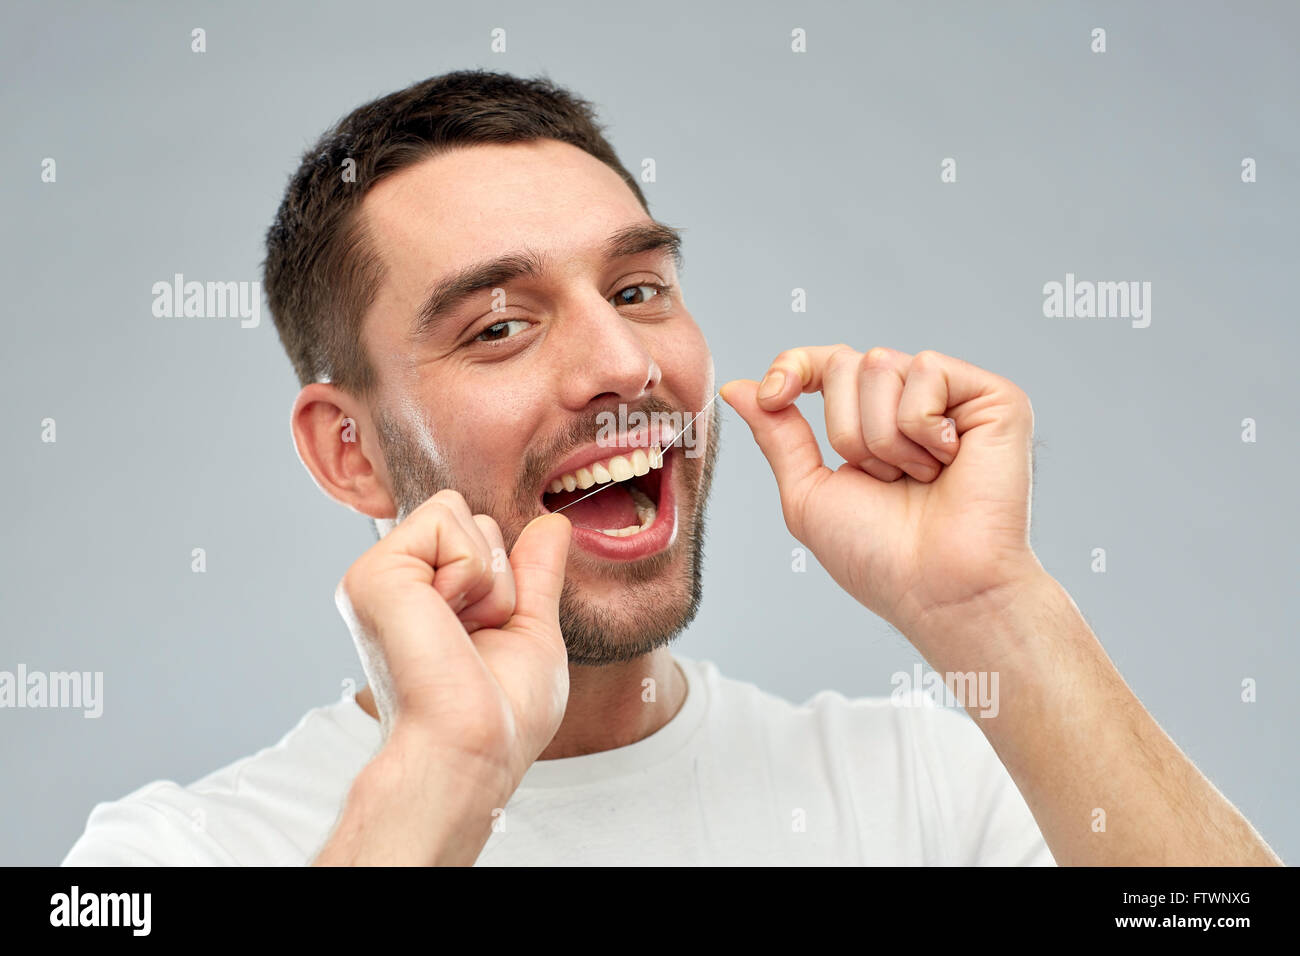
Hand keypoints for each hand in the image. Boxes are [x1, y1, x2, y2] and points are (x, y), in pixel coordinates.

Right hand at [335, 490, 571, 791]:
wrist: (473, 751)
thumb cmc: (503, 715)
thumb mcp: (531, 628)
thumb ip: (536, 573)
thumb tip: (553, 522)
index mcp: (422, 595)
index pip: (476, 533)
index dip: (505, 579)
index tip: (489, 636)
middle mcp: (394, 583)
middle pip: (466, 513)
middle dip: (496, 571)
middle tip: (476, 634)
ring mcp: (378, 576)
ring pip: (454, 509)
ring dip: (485, 575)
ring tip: (462, 632)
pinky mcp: (373, 574)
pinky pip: (443, 517)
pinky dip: (469, 569)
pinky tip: (448, 621)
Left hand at [721, 346, 1044, 655]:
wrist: (937, 588)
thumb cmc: (878, 556)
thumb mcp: (808, 491)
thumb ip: (777, 433)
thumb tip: (735, 386)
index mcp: (872, 422)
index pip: (824, 363)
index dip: (794, 366)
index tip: (774, 396)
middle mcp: (912, 403)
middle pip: (846, 362)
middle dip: (845, 431)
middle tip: (882, 480)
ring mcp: (955, 398)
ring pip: (881, 365)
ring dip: (882, 438)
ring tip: (918, 478)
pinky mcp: (994, 397)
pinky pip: (926, 370)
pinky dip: (921, 427)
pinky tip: (949, 462)